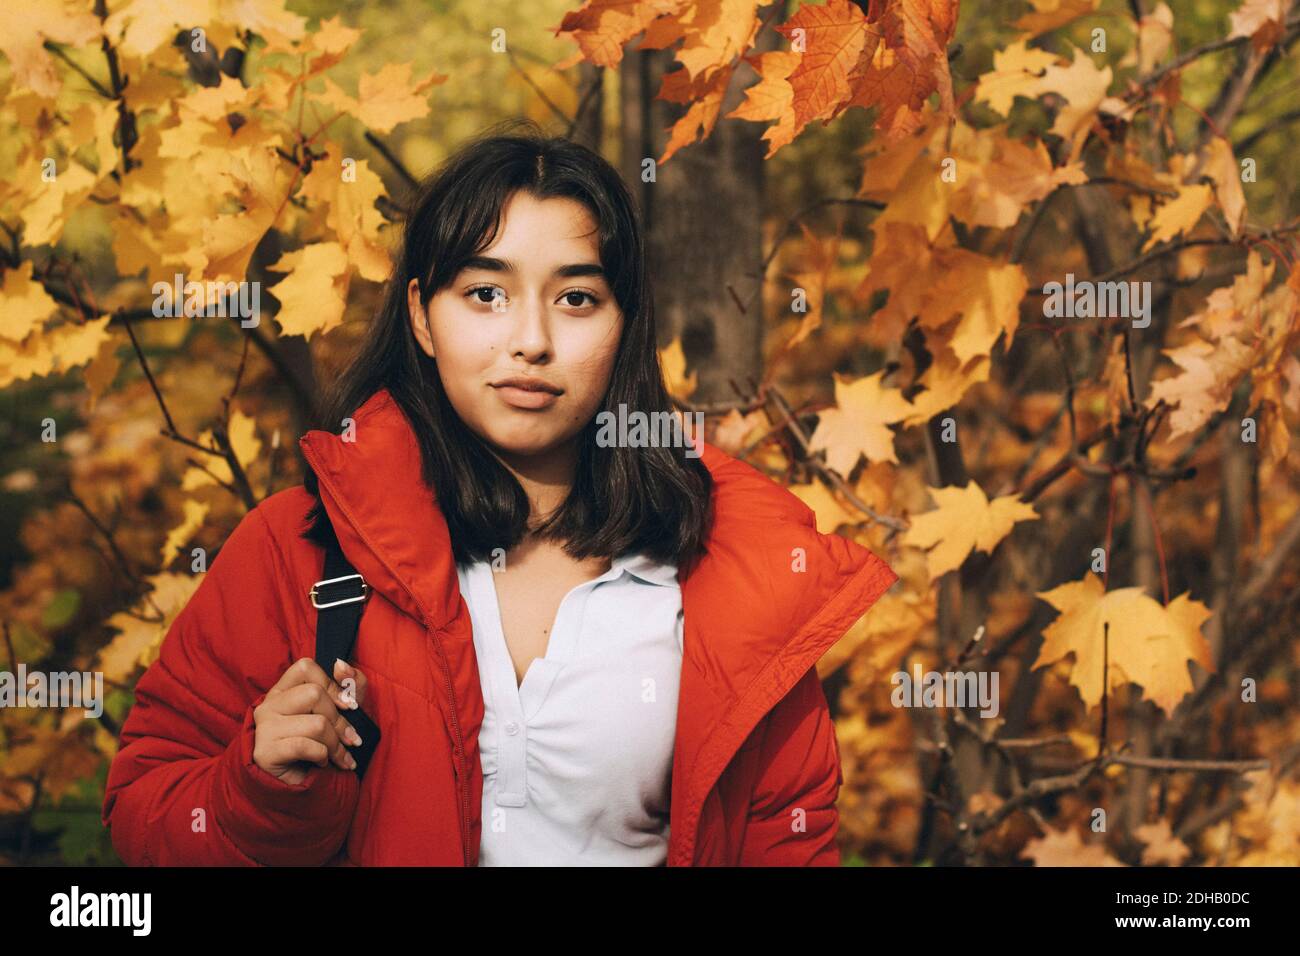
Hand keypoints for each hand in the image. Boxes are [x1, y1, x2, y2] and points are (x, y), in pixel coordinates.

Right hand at [252, 657, 369, 784]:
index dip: (332, 684)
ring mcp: (263, 728)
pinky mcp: (265, 752)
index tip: (348, 706)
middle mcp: (268, 705)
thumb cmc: (321, 743)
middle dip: (340, 721)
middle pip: (314, 694)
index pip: (305, 667)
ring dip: (336, 744)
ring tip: (338, 756)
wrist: (299, 787)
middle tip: (349, 739)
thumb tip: (340, 664)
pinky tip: (321, 763)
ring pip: (316, 723)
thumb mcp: (343, 710)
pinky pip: (305, 746)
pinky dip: (322, 756)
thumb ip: (349, 684)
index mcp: (282, 690)